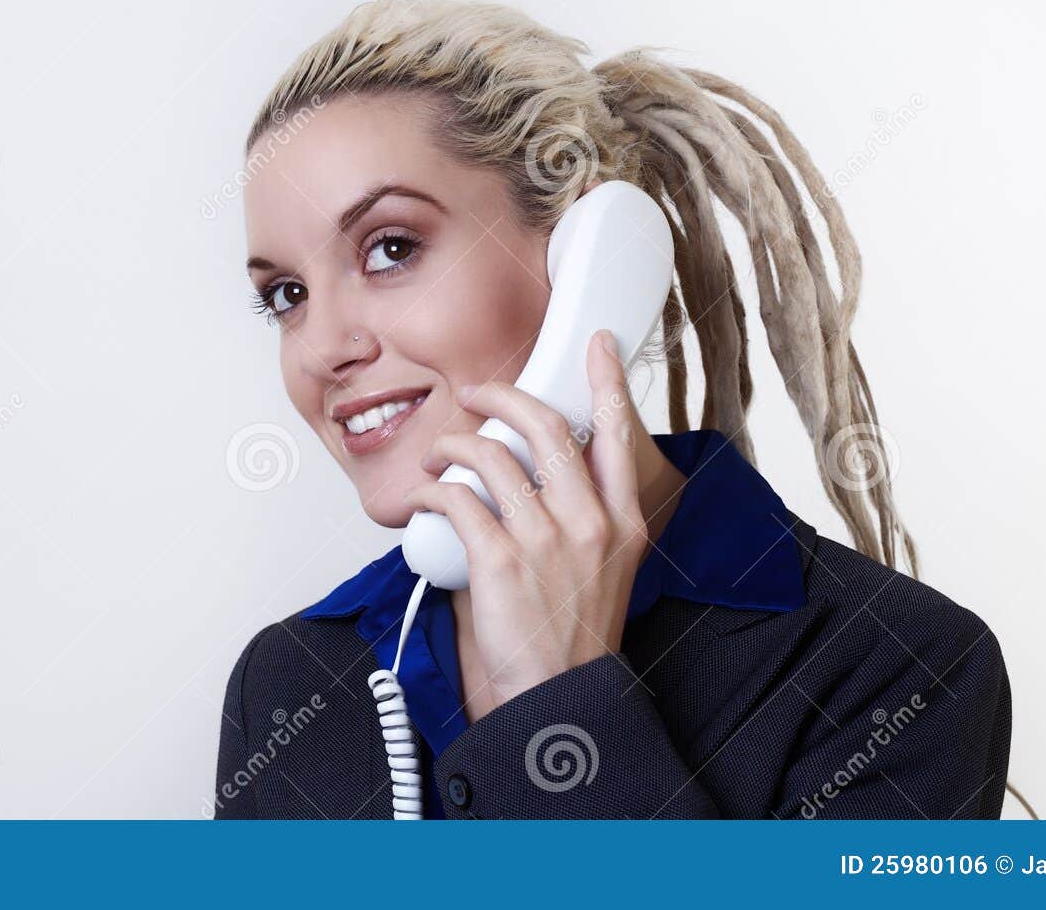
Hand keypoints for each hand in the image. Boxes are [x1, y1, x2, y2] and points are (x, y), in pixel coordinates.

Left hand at [401, 328, 647, 717]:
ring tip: (437, 457)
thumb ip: (581, 519)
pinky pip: (456, 498)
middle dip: (502, 397)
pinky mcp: (501, 559)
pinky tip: (422, 497)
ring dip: (453, 445)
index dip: (608, 383)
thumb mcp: (604, 571)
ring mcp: (547, 539)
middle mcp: (590, 523)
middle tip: (477, 393)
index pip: (620, 435)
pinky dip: (430, 491)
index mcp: (624, 523)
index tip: (598, 346)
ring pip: (492, 455)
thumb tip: (530, 472)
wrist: (560, 699)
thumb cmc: (573, 637)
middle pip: (545, 427)